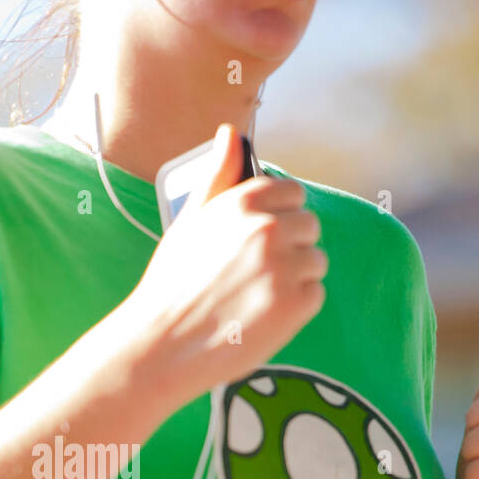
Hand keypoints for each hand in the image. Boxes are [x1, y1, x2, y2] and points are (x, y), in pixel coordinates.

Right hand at [122, 124, 327, 412]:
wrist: (162, 344)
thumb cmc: (171, 284)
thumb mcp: (188, 220)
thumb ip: (217, 174)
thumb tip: (231, 133)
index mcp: (243, 203)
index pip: (292, 192)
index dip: (280, 215)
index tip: (263, 236)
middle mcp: (267, 229)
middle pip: (309, 226)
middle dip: (289, 247)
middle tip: (254, 274)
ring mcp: (284, 268)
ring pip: (315, 261)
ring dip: (294, 277)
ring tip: (256, 295)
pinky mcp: (295, 305)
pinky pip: (315, 294)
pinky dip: (295, 306)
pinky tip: (262, 314)